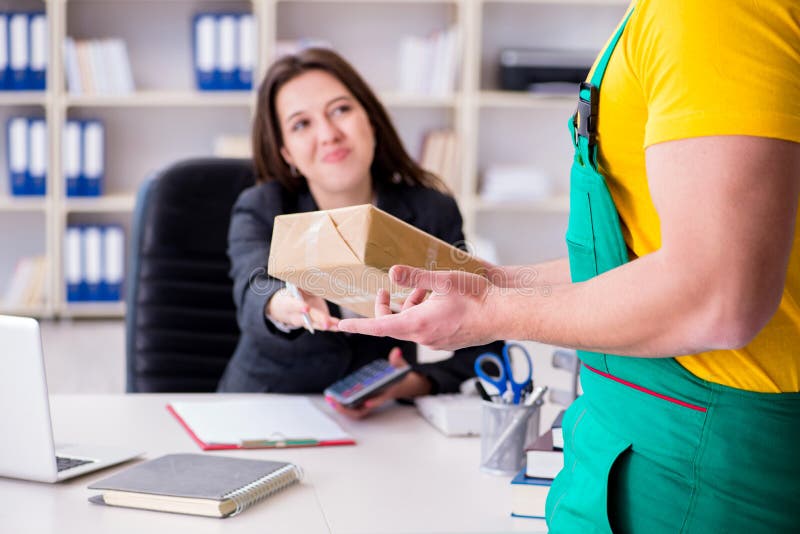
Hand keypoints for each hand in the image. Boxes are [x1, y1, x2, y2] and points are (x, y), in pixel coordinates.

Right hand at [266, 287, 338, 331]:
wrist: (285, 307)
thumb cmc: (291, 292)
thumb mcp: (293, 286)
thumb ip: (300, 282)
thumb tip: (309, 272)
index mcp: (288, 303)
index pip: (292, 305)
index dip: (298, 307)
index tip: (306, 308)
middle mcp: (296, 314)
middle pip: (306, 318)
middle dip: (317, 319)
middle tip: (326, 323)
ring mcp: (306, 320)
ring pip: (315, 324)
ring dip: (326, 325)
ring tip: (337, 325)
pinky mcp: (315, 322)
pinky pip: (323, 326)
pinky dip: (332, 327)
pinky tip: (339, 326)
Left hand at [325, 347, 431, 418]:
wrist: (402, 386)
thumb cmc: (399, 376)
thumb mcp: (400, 366)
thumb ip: (397, 360)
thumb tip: (396, 351)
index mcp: (387, 392)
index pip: (381, 398)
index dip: (375, 401)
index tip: (367, 402)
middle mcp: (377, 400)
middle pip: (363, 411)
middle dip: (348, 409)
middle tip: (334, 401)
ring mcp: (370, 403)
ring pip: (356, 411)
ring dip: (342, 408)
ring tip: (330, 399)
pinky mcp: (364, 402)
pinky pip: (353, 407)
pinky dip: (343, 405)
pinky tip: (332, 397)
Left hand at [338, 265, 497, 350]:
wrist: (504, 315)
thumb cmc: (478, 298)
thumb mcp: (443, 280)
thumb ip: (416, 277)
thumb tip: (393, 272)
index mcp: (418, 324)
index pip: (378, 327)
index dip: (357, 325)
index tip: (339, 325)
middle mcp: (424, 338)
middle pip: (393, 325)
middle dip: (387, 307)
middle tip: (385, 290)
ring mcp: (436, 342)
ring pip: (411, 325)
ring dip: (410, 307)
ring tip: (424, 288)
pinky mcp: (447, 341)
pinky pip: (425, 329)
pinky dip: (423, 314)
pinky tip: (437, 299)